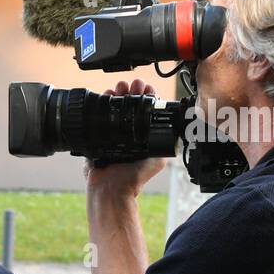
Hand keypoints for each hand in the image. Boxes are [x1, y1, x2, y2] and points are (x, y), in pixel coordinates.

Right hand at [83, 78, 168, 196]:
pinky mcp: (95, 136)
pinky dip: (101, 103)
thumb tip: (178, 132)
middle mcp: (125, 134)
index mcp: (140, 137)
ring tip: (120, 86)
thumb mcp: (158, 158)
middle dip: (130, 92)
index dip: (145, 97)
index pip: (143, 111)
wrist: (111, 188)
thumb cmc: (133, 177)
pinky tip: (106, 94)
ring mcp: (109, 134)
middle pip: (128, 106)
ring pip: (113, 108)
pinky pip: (97, 116)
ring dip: (117, 95)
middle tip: (132, 85)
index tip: (145, 88)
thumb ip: (167, 144)